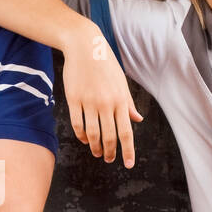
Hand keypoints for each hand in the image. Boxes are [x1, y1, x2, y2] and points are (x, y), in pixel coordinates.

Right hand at [61, 28, 143, 166]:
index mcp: (121, 100)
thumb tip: (138, 120)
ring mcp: (89, 102)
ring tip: (98, 153)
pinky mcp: (74, 99)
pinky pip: (77, 124)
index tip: (129, 164)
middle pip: (109, 136)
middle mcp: (106, 103)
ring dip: (95, 147)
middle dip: (110, 152)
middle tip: (109, 159)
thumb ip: (129, 103)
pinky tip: (84, 140)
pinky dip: (81, 135)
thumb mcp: (121, 83)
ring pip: (92, 133)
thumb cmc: (106, 65)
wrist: (85, 46)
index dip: (128, 151)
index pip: (126, 132)